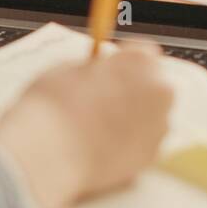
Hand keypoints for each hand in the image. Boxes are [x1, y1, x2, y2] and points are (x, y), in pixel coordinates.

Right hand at [0, 40, 172, 207]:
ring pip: (149, 115)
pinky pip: (142, 142)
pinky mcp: (149, 157)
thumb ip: (93, 68)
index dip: (123, 59)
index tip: (110, 67)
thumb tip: (97, 74)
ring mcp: (157, 127)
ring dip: (130, 116)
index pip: (142, 50)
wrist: (49, 155)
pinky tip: (100, 144)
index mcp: (140, 62)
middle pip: (151, 83)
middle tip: (100, 97)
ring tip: (96, 125)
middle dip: (131, 88)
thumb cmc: (54, 110)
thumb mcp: (66, 68)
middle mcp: (157, 93)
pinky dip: (127, 142)